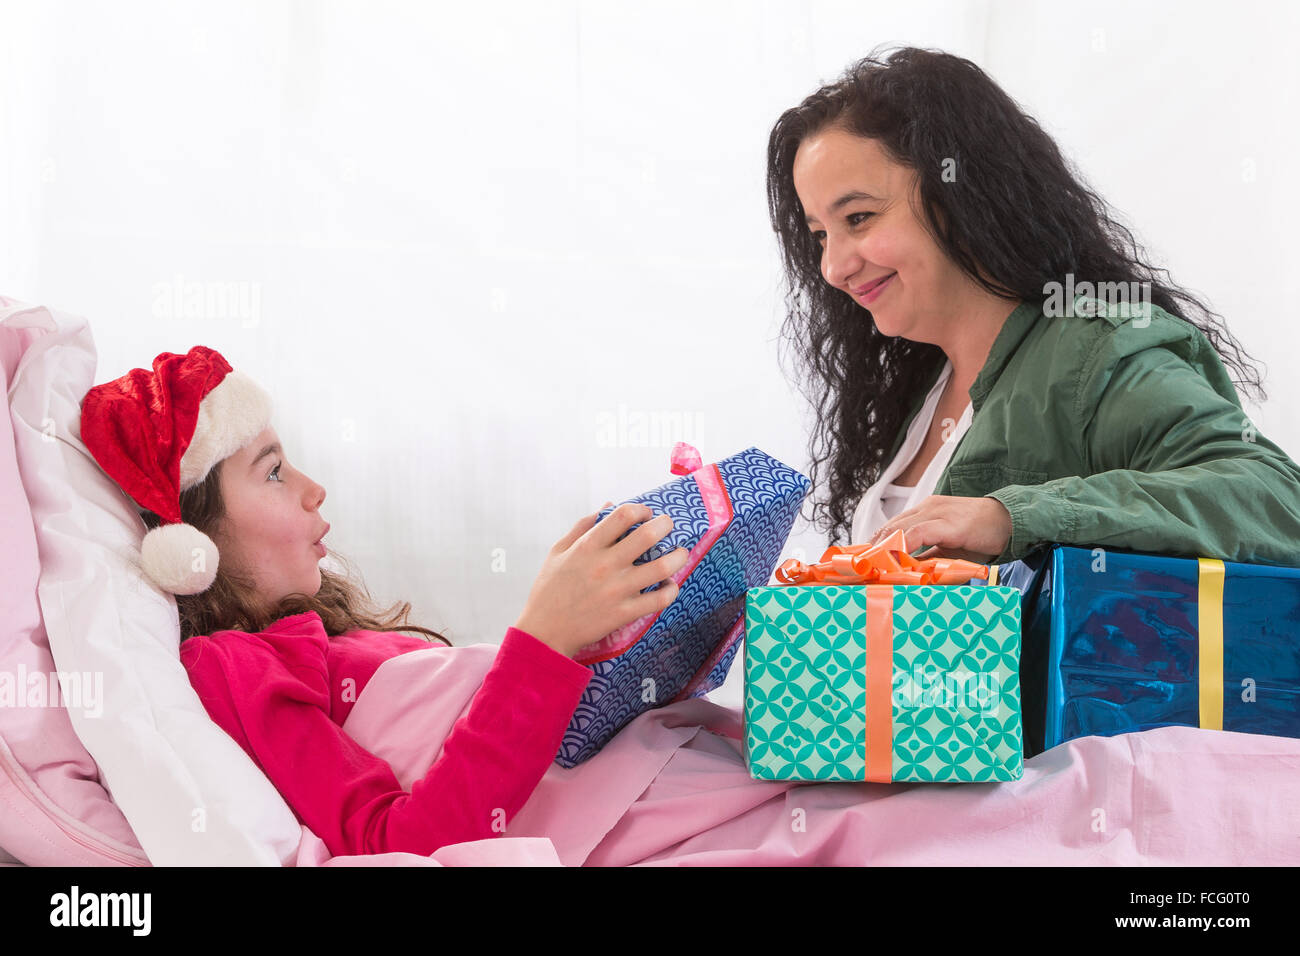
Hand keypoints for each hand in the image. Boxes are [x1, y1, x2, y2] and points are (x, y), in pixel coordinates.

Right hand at [514, 501, 689, 657]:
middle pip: (648, 535)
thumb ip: (583, 526)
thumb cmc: (549, 589)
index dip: (641, 509)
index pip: (623, 515)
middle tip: (669, 526)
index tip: (645, 514)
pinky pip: (659, 599)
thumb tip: (610, 504)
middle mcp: (605, 565)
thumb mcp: (558, 551)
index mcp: (588, 547)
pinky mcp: (624, 613)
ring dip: (678, 557)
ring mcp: (617, 590)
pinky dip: (671, 590)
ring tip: (680, 553)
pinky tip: (670, 584)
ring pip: (661, 567)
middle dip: (666, 525)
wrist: (545, 632)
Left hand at [867, 495, 1012, 563]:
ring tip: (871, 567)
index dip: (876, 543)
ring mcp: (937, 513)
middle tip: (862, 567)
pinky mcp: (948, 524)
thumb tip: (908, 573)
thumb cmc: (982, 536)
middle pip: (890, 526)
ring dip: (882, 549)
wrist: (1012, 522)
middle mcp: (928, 507)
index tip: (864, 561)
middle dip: (873, 547)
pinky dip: (902, 546)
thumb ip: (928, 557)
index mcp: (926, 510)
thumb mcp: (948, 548)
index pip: (893, 525)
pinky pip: (917, 534)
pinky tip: (893, 559)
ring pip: (899, 528)